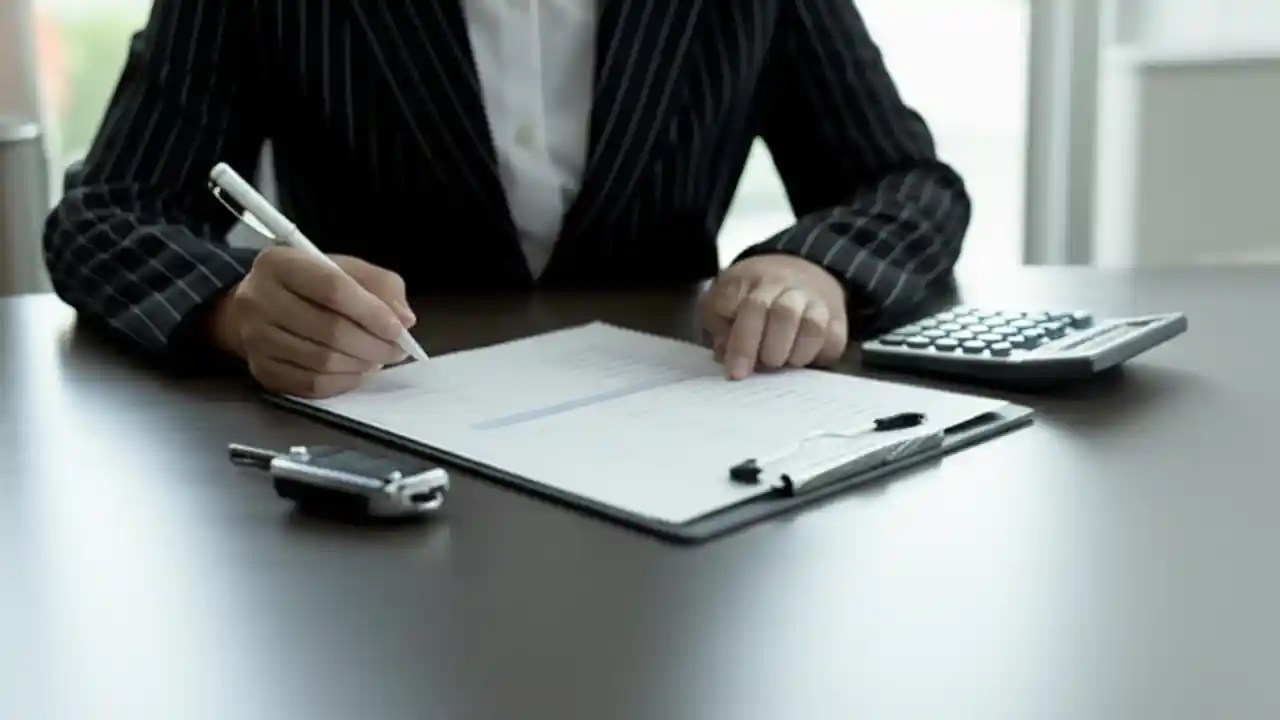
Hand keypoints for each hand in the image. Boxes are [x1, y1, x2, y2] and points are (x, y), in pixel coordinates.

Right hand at [208, 247, 415, 397]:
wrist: (257, 305)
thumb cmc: (307, 284)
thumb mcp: (344, 268)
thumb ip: (380, 286)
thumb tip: (404, 319)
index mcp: (280, 264)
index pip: (333, 290)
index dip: (372, 313)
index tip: (399, 328)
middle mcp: (258, 300)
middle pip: (330, 330)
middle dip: (374, 345)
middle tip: (396, 349)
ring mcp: (255, 339)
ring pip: (323, 361)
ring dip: (361, 364)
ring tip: (378, 358)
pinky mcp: (261, 370)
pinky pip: (312, 384)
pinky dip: (344, 382)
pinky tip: (357, 371)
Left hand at [699, 254, 848, 379]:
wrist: (800, 268)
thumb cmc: (750, 295)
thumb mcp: (720, 302)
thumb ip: (718, 327)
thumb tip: (726, 356)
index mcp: (749, 280)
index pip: (745, 307)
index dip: (741, 344)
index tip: (736, 372)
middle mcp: (784, 286)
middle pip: (783, 314)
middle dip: (770, 349)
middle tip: (762, 367)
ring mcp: (814, 300)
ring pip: (813, 325)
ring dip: (796, 353)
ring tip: (783, 363)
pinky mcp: (836, 319)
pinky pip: (833, 339)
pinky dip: (818, 356)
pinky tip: (803, 360)